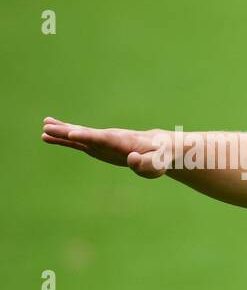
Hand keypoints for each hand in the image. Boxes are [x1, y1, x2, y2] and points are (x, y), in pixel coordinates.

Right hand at [41, 117, 171, 178]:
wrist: (161, 148)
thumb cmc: (161, 156)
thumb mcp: (159, 163)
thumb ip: (147, 163)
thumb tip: (132, 159)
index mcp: (124, 142)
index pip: (104, 138)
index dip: (88, 136)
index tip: (71, 134)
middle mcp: (110, 138)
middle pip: (87, 134)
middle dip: (68, 131)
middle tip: (47, 126)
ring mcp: (102, 142)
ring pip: (79, 136)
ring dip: (62, 132)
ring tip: (43, 128)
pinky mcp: (98, 147)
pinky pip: (78, 143)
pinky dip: (64, 139)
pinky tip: (47, 136)